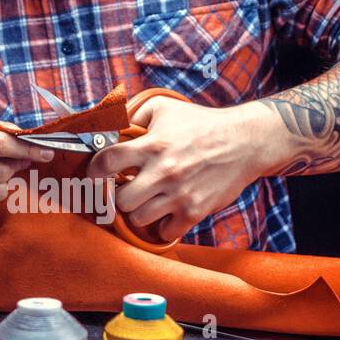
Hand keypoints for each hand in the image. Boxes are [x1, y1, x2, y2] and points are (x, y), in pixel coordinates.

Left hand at [85, 96, 272, 240]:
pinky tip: (167, 211)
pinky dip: (162, 225)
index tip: (96, 174)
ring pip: (139, 218)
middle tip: (128, 189)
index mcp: (152, 145)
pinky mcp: (194, 211)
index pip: (106, 162)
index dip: (94, 170)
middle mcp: (163, 172)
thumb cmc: (202, 124)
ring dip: (140, 211)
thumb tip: (110, 128)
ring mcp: (179, 194)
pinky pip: (164, 231)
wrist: (245, 143)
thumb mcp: (165, 107)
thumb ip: (134, 115)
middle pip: (120, 200)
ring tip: (149, 200)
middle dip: (119, 195)